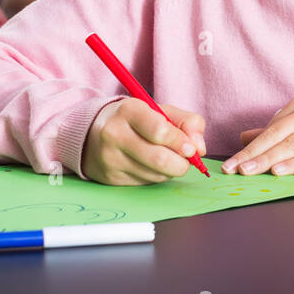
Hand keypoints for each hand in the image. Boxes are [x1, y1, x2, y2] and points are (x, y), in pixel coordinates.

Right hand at [82, 98, 206, 184]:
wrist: (93, 133)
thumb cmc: (136, 121)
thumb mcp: (161, 111)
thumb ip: (188, 122)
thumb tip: (199, 148)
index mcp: (129, 110)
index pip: (160, 131)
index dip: (181, 142)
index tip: (191, 149)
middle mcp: (114, 134)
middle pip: (159, 159)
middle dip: (181, 164)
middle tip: (186, 160)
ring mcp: (110, 158)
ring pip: (154, 174)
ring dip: (170, 171)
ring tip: (168, 159)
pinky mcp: (110, 177)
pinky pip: (145, 183)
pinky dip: (157, 177)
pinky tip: (151, 166)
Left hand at [223, 95, 293, 175]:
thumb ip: (277, 129)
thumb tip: (245, 138)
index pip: (271, 128)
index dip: (250, 146)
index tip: (232, 162)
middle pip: (278, 135)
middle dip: (254, 153)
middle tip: (234, 168)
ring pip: (293, 144)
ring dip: (269, 160)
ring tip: (251, 171)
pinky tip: (280, 171)